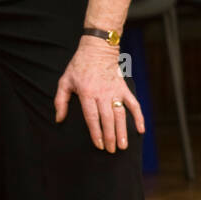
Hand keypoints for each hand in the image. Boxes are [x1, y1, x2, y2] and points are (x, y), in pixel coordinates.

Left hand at [54, 36, 143, 151]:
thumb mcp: (65, 81)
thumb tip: (59, 119)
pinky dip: (139, 117)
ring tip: (124, 145)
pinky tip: (141, 129)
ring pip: (120, 114)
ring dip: (123, 131)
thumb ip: (61, 101)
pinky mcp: (123, 88)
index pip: (92, 117)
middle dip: (110, 136)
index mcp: (87, 93)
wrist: (97, 48)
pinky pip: (134, 104)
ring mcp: (115, 91)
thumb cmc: (79, 66)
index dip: (96, 133)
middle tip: (112, 150)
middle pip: (107, 119)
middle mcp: (102, 94)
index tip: (99, 145)